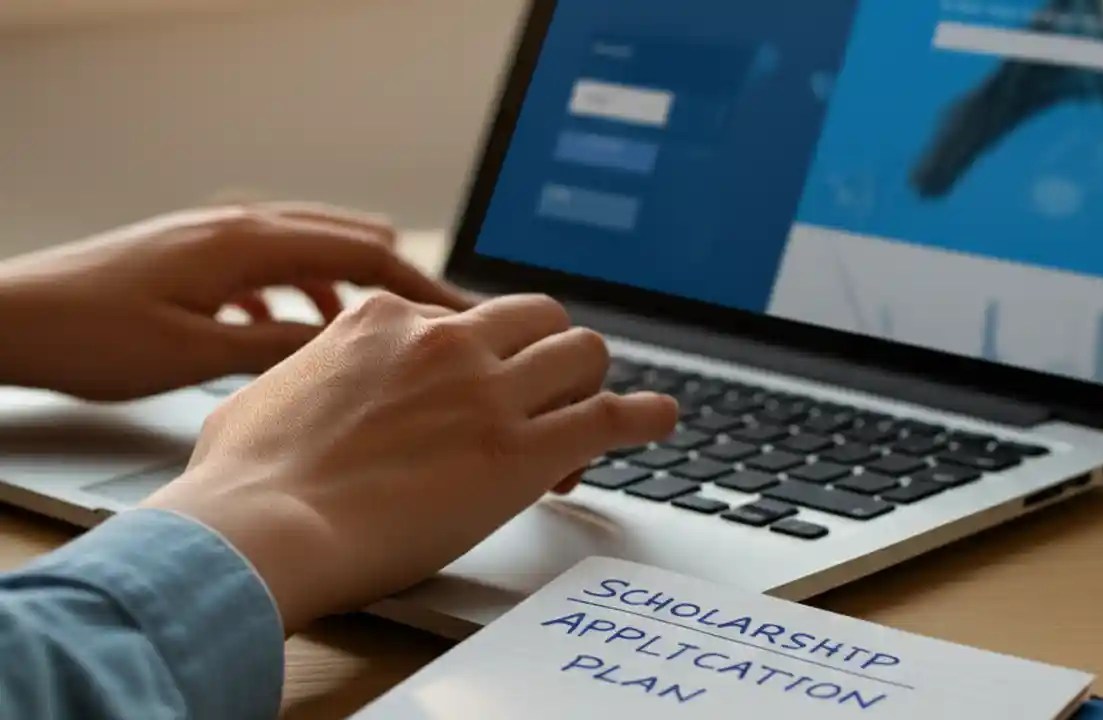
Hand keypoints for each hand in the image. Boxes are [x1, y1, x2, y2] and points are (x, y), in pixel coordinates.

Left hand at [0, 204, 473, 400]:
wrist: (9, 317)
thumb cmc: (89, 336)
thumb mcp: (197, 356)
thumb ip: (279, 349)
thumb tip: (348, 350)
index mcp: (247, 243)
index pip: (363, 253)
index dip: (421, 287)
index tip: (462, 315)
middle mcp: (237, 227)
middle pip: (345, 240)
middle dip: (395, 284)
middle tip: (433, 328)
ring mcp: (214, 236)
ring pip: (308, 252)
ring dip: (343, 291)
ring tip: (368, 340)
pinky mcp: (195, 255)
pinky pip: (268, 265)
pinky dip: (294, 293)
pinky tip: (283, 333)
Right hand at [144, 293, 677, 632]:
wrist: (262, 530)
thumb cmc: (246, 479)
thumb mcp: (266, 396)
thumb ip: (309, 378)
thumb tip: (310, 385)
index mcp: (387, 323)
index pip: (467, 322)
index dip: (483, 364)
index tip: (482, 401)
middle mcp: (446, 344)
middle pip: (536, 318)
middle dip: (546, 354)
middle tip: (543, 399)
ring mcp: (488, 393)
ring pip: (581, 353)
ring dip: (590, 381)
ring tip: (597, 413)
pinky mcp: (521, 451)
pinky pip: (608, 417)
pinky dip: (641, 416)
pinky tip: (658, 420)